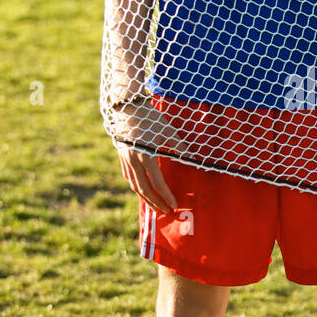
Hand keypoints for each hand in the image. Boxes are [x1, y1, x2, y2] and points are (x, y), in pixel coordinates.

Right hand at [111, 97, 188, 214]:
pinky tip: (143, 192)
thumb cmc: (151, 117)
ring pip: (134, 185)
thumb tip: (194, 160)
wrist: (128, 106)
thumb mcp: (168, 131)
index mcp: (145, 155)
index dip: (166, 195)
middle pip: (144, 188)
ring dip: (145, 198)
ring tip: (156, 206)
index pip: (157, 182)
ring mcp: (125, 159)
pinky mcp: (121, 156)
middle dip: (156, 202)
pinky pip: (129, 177)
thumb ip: (180, 147)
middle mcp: (133, 160)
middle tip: (167, 211)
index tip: (175, 205)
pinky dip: (137, 186)